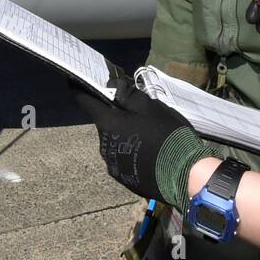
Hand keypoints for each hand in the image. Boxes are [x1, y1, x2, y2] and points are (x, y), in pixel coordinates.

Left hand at [71, 77, 215, 211]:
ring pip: (114, 142)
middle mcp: (104, 146)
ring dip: (124, 136)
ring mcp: (113, 165)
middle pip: (104, 123)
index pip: (85, 101)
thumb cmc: (168, 135)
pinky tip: (149, 155)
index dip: (79, 88)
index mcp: (107, 124)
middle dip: (115, 116)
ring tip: (148, 137)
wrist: (186, 176)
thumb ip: (128, 95)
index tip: (73, 80)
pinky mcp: (124, 180)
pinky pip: (123, 159)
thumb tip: (112, 84)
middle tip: (137, 113)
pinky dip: (130, 153)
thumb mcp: (151, 107)